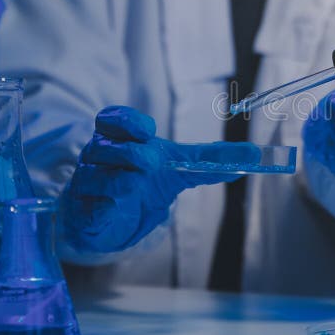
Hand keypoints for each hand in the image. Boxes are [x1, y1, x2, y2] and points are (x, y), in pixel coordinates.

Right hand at [61, 106, 259, 252]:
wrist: (114, 216)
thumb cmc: (143, 180)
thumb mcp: (179, 167)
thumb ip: (212, 161)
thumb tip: (253, 155)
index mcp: (120, 137)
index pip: (114, 118)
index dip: (128, 122)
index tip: (148, 132)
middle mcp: (98, 155)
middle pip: (108, 146)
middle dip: (135, 157)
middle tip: (151, 166)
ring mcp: (86, 183)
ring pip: (100, 178)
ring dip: (123, 185)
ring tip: (136, 189)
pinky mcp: (80, 212)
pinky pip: (91, 208)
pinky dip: (107, 210)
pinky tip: (115, 211)